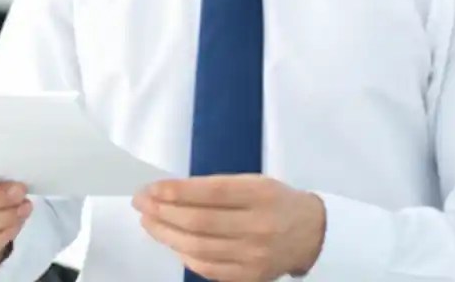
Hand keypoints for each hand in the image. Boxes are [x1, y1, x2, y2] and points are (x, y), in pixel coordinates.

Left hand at [133, 174, 324, 281]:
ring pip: (199, 248)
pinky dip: (185, 255)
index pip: (211, 192)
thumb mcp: (254, 182)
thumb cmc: (275, 201)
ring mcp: (255, 256)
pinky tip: (172, 243)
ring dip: (166, 235)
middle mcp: (259, 226)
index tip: (151, 189)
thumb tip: (168, 193)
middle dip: (162, 212)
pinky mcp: (251, 277)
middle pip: (199, 222)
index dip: (176, 191)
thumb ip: (217, 187)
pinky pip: (208, 268)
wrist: (313, 234)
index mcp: (261, 194)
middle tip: (141, 204)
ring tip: (149, 222)